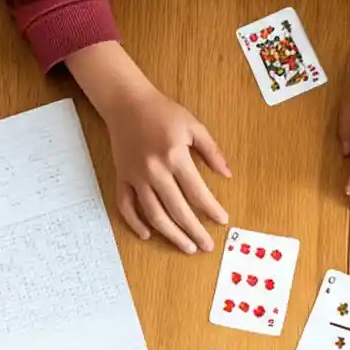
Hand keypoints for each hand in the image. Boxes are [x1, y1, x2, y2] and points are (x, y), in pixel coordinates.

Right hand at [67, 42, 230, 253]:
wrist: (126, 102)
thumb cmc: (163, 112)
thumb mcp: (193, 125)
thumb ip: (211, 151)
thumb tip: (227, 175)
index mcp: (174, 156)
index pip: (197, 192)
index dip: (211, 210)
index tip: (222, 221)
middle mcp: (154, 170)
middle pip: (177, 210)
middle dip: (194, 231)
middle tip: (207, 246)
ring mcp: (135, 176)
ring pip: (153, 214)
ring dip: (171, 235)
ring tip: (187, 247)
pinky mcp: (122, 178)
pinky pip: (125, 206)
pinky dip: (135, 223)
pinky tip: (148, 235)